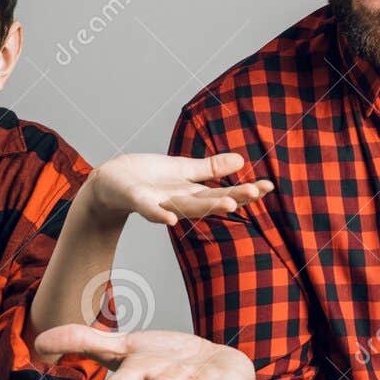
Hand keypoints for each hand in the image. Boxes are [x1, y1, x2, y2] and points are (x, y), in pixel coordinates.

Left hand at [85, 151, 272, 227]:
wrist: (110, 182)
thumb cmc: (147, 177)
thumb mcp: (182, 169)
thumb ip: (210, 168)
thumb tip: (241, 160)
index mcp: (191, 193)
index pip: (224, 192)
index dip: (245, 191)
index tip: (269, 186)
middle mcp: (179, 202)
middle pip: (209, 201)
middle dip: (233, 198)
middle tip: (255, 193)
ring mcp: (159, 203)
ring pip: (185, 206)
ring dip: (206, 207)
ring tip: (229, 203)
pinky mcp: (137, 200)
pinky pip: (149, 209)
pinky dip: (159, 214)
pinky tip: (170, 219)